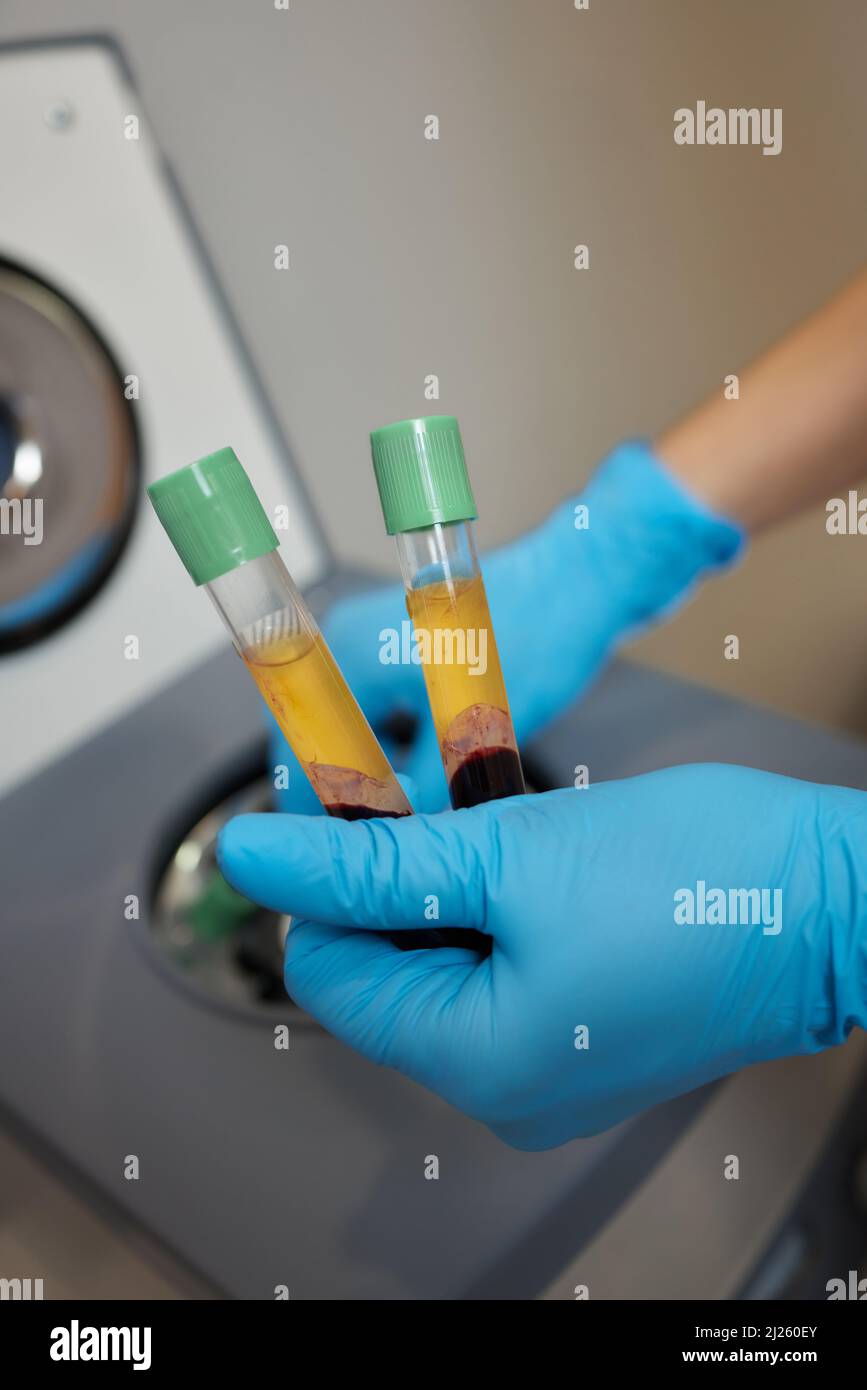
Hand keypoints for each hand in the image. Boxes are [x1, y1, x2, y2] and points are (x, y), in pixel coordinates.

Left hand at [219, 763, 866, 1148]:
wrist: (838, 899)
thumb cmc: (700, 878)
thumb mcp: (510, 854)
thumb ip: (370, 864)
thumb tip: (256, 859)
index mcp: (476, 1063)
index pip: (329, 975)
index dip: (327, 881)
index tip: (356, 801)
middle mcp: (506, 1091)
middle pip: (387, 974)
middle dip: (402, 883)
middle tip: (456, 810)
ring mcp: (553, 1073)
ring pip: (446, 967)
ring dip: (456, 890)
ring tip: (520, 839)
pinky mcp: (589, 1040)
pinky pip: (504, 975)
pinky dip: (503, 912)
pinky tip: (548, 868)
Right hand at [271, 440, 742, 811]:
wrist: (581, 580)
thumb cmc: (537, 636)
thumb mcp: (474, 733)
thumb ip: (425, 794)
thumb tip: (402, 848)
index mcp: (349, 654)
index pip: (301, 746)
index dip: (316, 806)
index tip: (340, 849)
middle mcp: (348, 640)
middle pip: (323, 739)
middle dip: (351, 793)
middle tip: (383, 845)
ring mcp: (374, 639)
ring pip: (355, 729)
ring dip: (377, 773)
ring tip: (411, 820)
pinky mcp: (403, 645)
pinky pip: (379, 711)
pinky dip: (396, 748)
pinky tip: (429, 781)